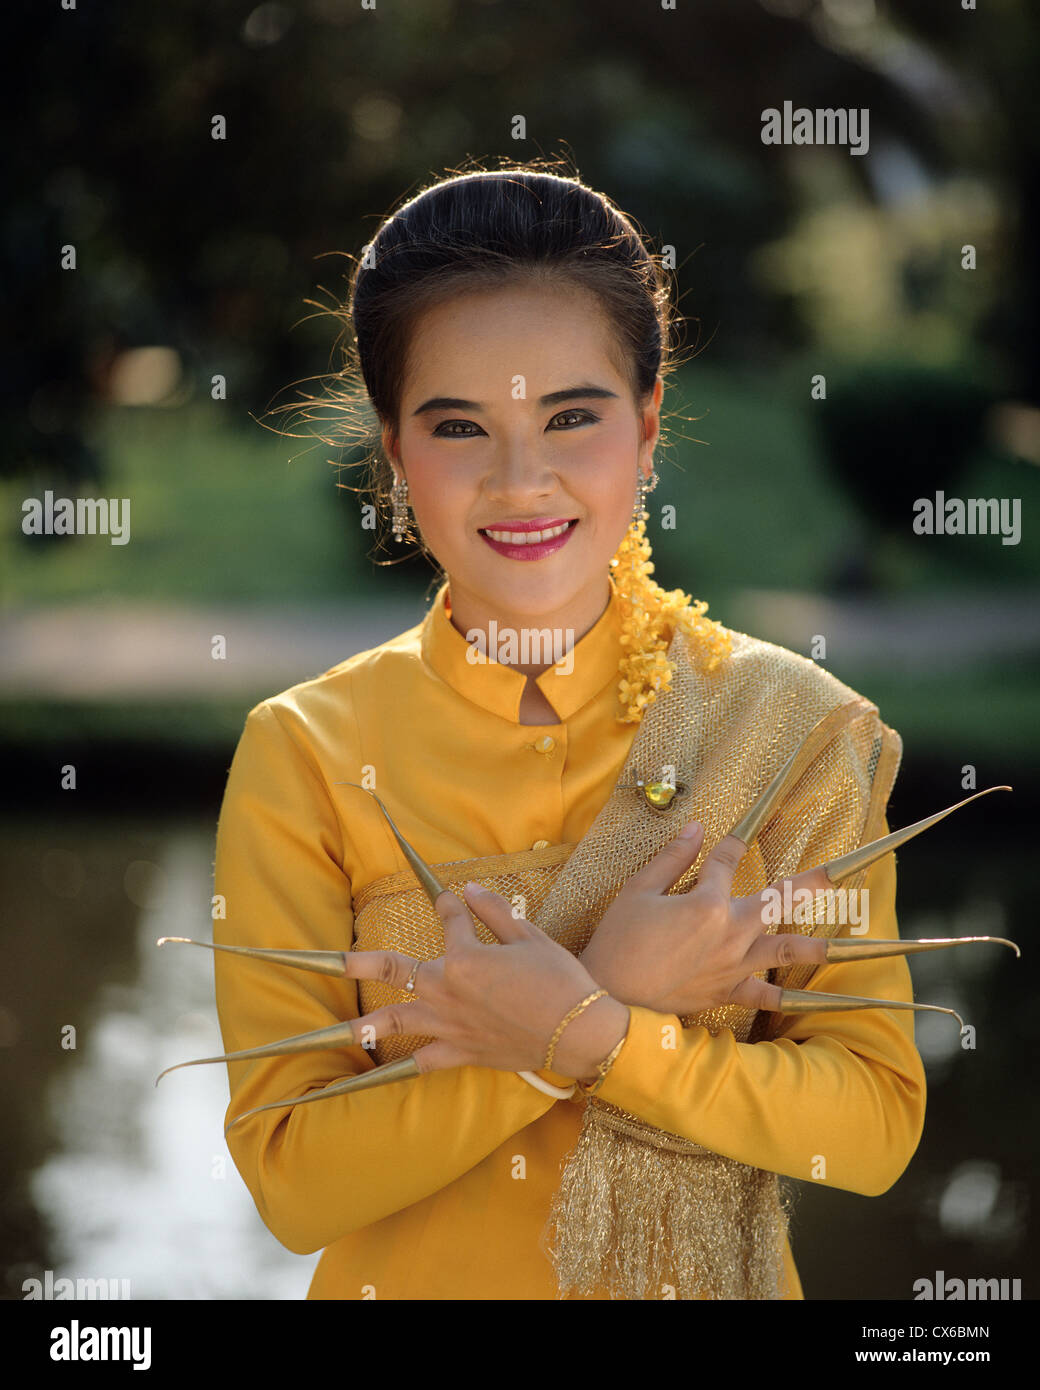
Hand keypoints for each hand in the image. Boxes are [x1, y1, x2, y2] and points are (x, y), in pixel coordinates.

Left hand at [341, 882, 629, 1082]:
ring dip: (361, 1024)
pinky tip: (377, 1072)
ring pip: (394, 1022)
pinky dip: (400, 1066)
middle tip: (326, 958)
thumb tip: (468, 888)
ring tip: (331, 1031)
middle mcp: (448, 990)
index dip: (448, 904)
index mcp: (465, 957)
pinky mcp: (461, 1053)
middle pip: (393, 970)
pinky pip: (423, 1062)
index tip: (448, 897)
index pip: (449, 919)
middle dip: (356, 962)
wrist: (578, 1032)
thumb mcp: (529, 936)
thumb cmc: (559, 979)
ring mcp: (450, 1025)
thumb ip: (494, 912)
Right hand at [578, 820, 835, 1017]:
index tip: (738, 833)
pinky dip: (790, 997)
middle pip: (780, 900)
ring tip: (863, 941)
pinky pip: (766, 997)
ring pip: (788, 950)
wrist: (610, 996)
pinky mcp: (727, 992)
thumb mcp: (638, 890)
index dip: (732, 844)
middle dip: (815, 882)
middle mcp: (730, 932)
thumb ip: (672, 858)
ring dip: (822, 941)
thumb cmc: (618, 941)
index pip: (725, 861)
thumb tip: (696, 828)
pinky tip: (817, 1000)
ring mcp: (734, 965)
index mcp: (707, 902)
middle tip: (844, 869)